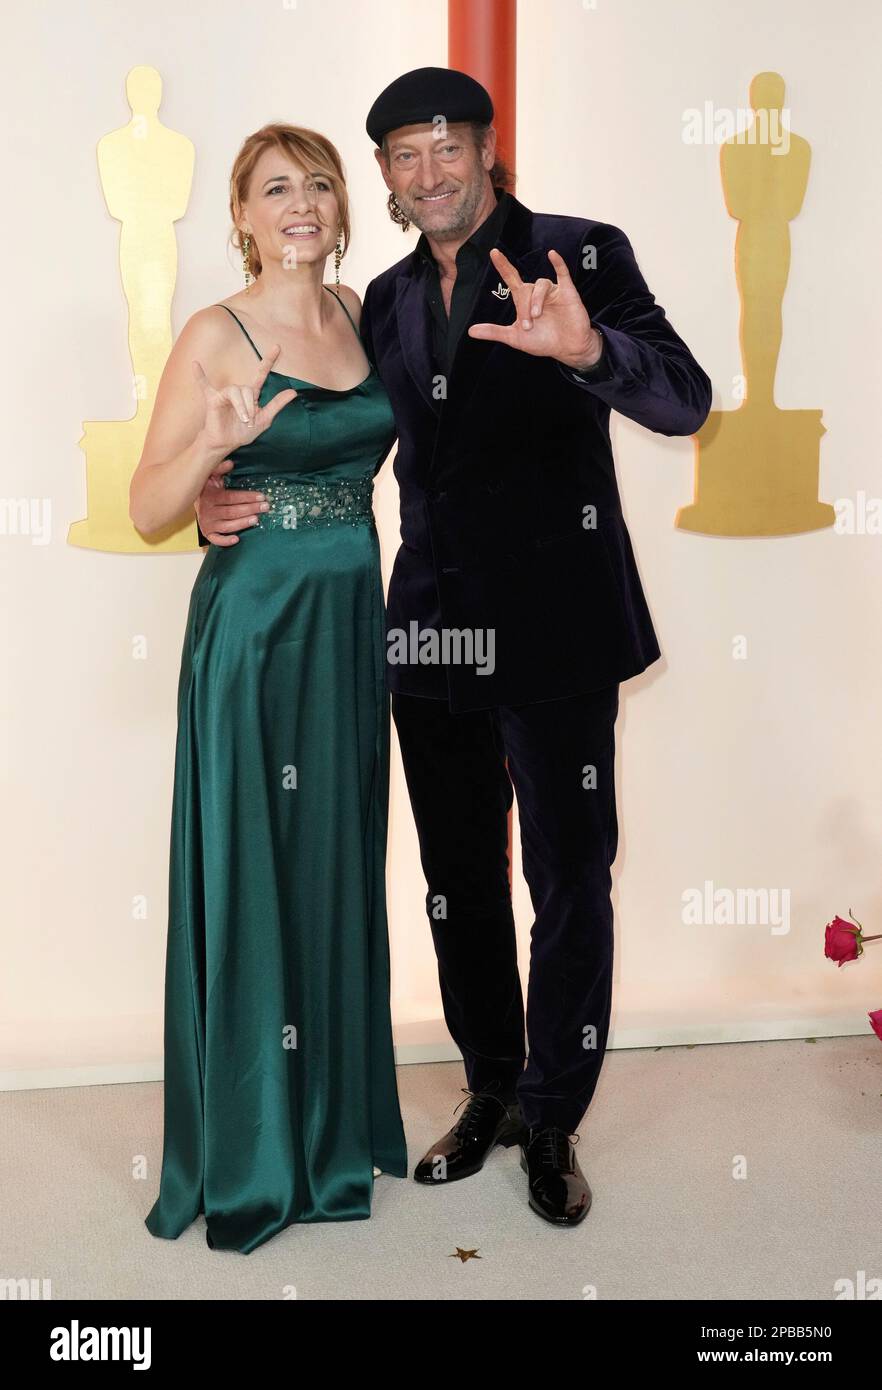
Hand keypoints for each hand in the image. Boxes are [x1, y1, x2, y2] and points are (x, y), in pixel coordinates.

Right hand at [193, 344, 296, 459]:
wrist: (227, 443)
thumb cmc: (244, 431)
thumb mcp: (265, 419)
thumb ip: (277, 404)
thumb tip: (294, 392)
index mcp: (251, 394)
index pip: (261, 374)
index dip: (268, 361)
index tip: (277, 347)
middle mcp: (239, 391)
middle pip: (247, 389)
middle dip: (250, 407)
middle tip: (249, 421)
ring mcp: (225, 394)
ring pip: (235, 391)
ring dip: (241, 407)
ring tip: (242, 419)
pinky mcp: (213, 399)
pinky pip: (205, 385)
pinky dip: (200, 375)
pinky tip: (195, 364)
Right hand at [195, 461, 268, 546]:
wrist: (190, 500)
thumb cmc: (207, 488)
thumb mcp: (211, 476)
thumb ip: (220, 468)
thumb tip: (230, 463)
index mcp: (210, 496)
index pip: (231, 497)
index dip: (247, 497)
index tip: (262, 497)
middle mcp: (208, 511)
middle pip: (232, 512)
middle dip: (250, 509)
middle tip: (265, 507)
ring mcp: (207, 523)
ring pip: (227, 526)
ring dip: (242, 523)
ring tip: (256, 519)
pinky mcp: (208, 533)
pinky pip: (216, 539)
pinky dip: (225, 541)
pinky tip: (236, 539)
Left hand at [468, 247, 600, 368]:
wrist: (567, 349)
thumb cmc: (542, 342)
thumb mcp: (515, 338)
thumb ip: (494, 332)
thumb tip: (470, 331)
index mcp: (524, 300)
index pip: (511, 278)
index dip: (503, 265)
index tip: (494, 252)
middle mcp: (537, 293)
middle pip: (525, 289)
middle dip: (525, 307)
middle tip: (529, 325)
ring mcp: (552, 292)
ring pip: (540, 284)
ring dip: (536, 300)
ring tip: (537, 316)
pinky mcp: (568, 292)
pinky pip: (563, 273)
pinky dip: (558, 263)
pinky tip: (552, 255)